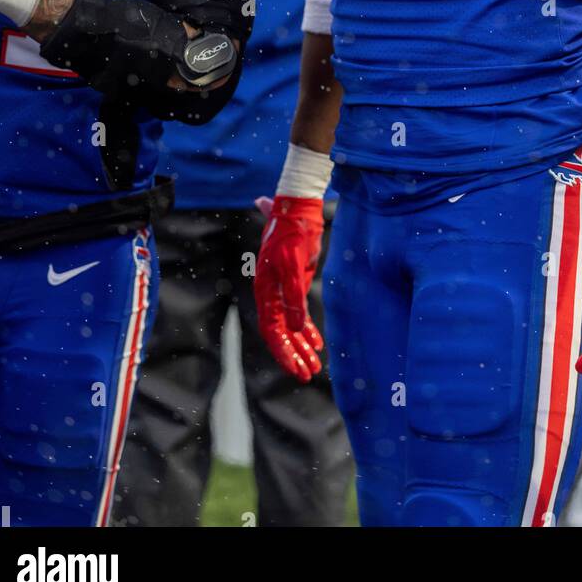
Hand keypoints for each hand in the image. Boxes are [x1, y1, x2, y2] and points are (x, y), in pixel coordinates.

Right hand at [254, 195, 324, 382]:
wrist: (298, 206)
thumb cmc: (295, 233)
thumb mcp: (296, 266)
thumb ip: (294, 297)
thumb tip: (296, 329)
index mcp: (265, 289)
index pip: (272, 329)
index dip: (284, 352)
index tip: (296, 370)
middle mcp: (270, 292)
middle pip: (279, 332)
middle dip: (293, 355)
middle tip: (308, 375)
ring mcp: (281, 288)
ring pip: (289, 325)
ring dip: (300, 346)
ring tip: (314, 366)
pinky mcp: (294, 282)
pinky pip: (298, 313)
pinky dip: (307, 329)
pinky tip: (316, 343)